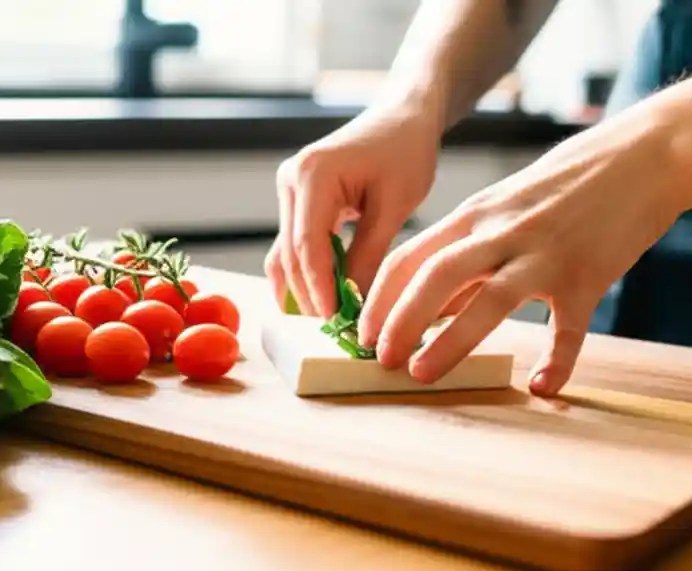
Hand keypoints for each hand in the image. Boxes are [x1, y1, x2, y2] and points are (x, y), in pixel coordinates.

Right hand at [265, 102, 441, 317]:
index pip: (306, 245)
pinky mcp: (297, 199)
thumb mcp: (394, 206)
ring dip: (304, 289)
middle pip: (291, 254)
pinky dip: (307, 272)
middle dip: (311, 296)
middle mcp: (291, 180)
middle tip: (336, 332)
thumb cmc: (405, 152)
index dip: (318, 289)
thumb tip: (353, 302)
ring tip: (329, 323)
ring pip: (286, 253)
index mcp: (313, 175)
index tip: (335, 322)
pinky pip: (294, 244)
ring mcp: (289, 189)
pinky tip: (324, 300)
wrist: (403, 117)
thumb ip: (369, 253)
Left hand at [357, 112, 685, 396]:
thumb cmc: (571, 184)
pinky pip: (569, 328)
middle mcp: (505, 232)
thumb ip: (472, 256)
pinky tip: (543, 387)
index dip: (380, 296)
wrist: (646, 155)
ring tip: (422, 374)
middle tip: (377, 358)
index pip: (411, 255)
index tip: (359, 332)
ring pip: (489, 300)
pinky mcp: (590, 275)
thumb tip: (434, 311)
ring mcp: (547, 253)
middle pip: (436, 275)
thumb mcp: (508, 208)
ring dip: (450, 340)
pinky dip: (556, 360)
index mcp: (478, 215)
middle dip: (399, 319)